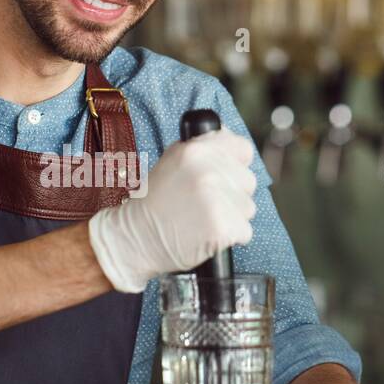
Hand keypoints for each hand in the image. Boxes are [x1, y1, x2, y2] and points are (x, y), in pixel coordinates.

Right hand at [87, 128, 256, 292]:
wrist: (136, 239)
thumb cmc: (154, 202)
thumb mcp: (172, 161)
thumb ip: (203, 149)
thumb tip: (232, 144)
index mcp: (196, 151)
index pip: (243, 149)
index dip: (236, 163)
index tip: (226, 176)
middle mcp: (209, 171)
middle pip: (248, 181)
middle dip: (233, 194)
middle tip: (206, 204)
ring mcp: (218, 200)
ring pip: (248, 207)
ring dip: (232, 216)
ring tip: (203, 219)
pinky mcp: (224, 227)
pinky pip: (245, 231)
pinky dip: (230, 237)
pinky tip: (207, 235)